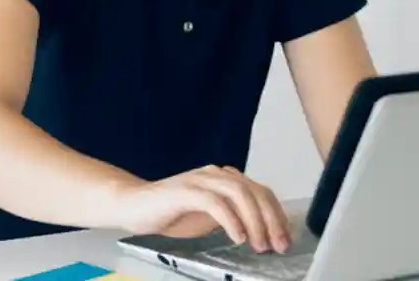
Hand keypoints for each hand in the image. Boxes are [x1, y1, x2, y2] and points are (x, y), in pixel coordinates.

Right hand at [112, 164, 291, 252]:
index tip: (285, 237)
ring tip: (259, 244)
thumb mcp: (210, 217)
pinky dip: (230, 220)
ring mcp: (200, 180)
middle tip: (279, 244)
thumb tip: (262, 232)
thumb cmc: (170, 212)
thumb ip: (234, 218)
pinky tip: (237, 237)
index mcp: (224, 179)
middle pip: (255, 191)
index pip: (261, 191)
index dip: (277, 215)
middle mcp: (216, 174)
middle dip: (271, 220)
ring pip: (239, 194)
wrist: (133, 205)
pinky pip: (215, 203)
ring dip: (254, 221)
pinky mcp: (185, 190)